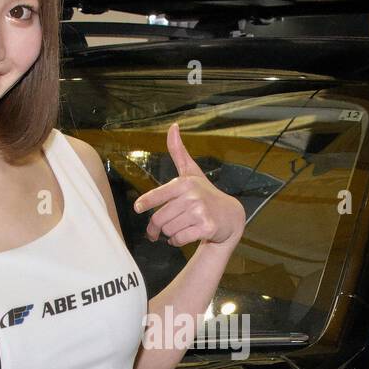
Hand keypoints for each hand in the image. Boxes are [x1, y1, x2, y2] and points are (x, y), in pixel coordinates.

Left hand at [132, 123, 245, 247]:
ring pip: (168, 230)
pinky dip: (177, 241)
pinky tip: (184, 236)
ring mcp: (200, 212)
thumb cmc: (206, 193)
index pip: (158, 195)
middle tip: (155, 232)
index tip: (138, 208)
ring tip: (178, 229)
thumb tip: (173, 126)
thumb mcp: (192, 172)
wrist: (230, 216)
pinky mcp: (206, 228)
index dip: (145, 203)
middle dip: (155, 228)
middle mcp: (192, 196)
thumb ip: (178, 152)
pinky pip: (179, 239)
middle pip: (159, 218)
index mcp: (184, 183)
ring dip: (169, 234)